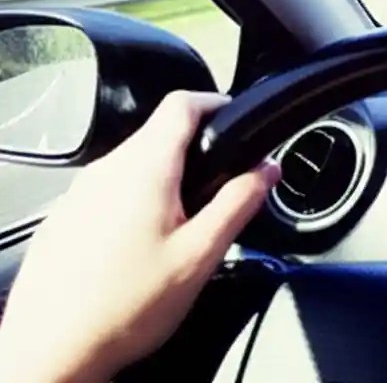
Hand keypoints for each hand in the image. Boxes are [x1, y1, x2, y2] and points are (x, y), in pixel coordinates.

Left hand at [0, 91, 279, 382]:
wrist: (52, 350)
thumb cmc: (124, 307)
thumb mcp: (201, 255)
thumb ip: (239, 203)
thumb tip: (267, 169)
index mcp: (144, 168)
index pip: (182, 104)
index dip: (217, 103)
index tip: (237, 122)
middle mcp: (105, 170)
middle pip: (159, 136)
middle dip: (196, 153)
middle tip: (221, 191)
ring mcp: (79, 193)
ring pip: (133, 165)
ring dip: (165, 181)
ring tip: (184, 229)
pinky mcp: (64, 217)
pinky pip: (108, 193)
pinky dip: (134, 204)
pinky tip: (143, 250)